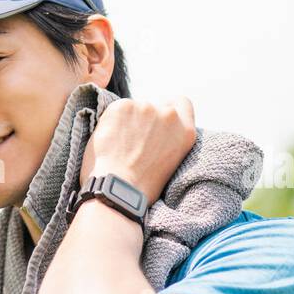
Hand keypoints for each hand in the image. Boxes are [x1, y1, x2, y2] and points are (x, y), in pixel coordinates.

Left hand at [79, 96, 196, 206]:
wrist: (119, 189)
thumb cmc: (139, 187)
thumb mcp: (169, 162)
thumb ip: (167, 139)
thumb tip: (151, 131)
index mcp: (186, 132)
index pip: (181, 103)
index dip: (167, 107)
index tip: (155, 117)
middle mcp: (170, 115)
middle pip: (153, 106)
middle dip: (141, 120)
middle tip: (129, 142)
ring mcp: (147, 108)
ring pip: (132, 109)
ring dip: (124, 122)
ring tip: (117, 147)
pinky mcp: (123, 106)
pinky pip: (114, 111)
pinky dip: (109, 123)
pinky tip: (107, 142)